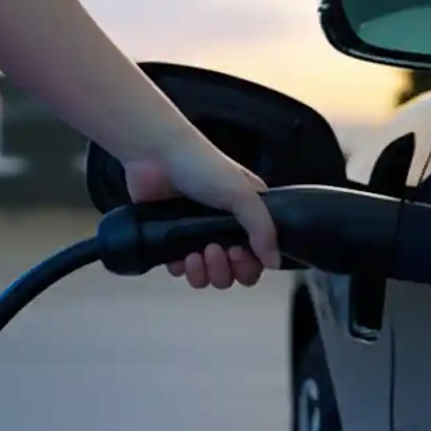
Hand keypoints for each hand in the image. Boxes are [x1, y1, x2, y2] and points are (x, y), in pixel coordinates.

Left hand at [124, 140, 279, 288]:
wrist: (156, 155)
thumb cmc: (200, 162)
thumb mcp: (242, 193)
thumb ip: (263, 229)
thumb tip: (274, 260)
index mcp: (246, 214)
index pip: (257, 255)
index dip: (250, 264)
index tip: (239, 252)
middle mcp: (222, 227)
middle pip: (232, 272)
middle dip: (225, 270)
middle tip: (216, 251)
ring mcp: (196, 234)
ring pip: (207, 275)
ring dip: (204, 273)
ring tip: (197, 255)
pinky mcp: (171, 239)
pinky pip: (180, 269)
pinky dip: (182, 269)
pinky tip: (181, 255)